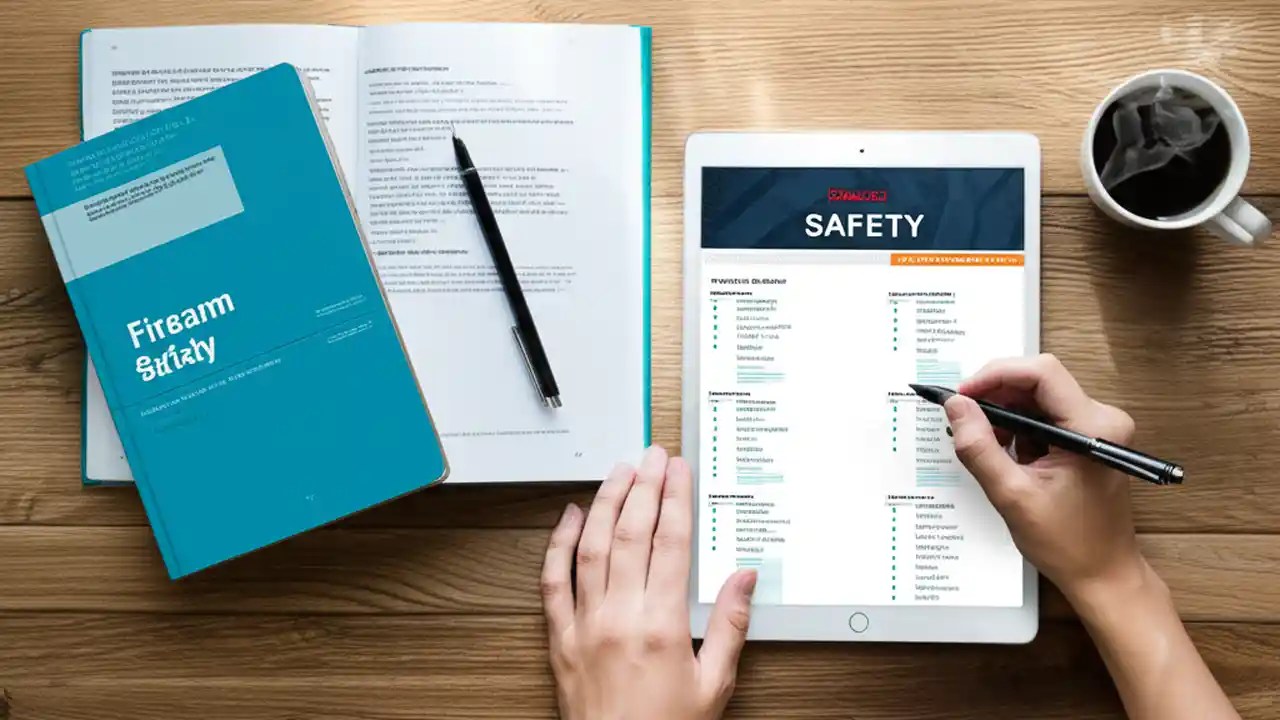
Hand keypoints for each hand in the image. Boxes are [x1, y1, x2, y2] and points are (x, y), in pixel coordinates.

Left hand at [541, 446, 757, 719]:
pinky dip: (559, 544)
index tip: (679, 471)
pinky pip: (552, 580)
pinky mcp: (560, 638)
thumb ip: (729, 626)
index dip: (676, 500)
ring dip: (606, 503)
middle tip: (652, 456)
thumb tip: (746, 578)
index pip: (671, 544)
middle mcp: (619, 617)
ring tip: (619, 472)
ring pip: (591, 547)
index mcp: (661, 626)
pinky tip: (571, 516)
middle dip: (643, 487)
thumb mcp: (715, 685)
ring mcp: (585, 624)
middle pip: (631, 534)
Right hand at [945, 354, 1146, 601]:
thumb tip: (956, 406)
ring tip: (986, 446)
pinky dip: (1018, 429)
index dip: (995, 376)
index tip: (962, 396)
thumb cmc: (1069, 543)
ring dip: (1005, 415)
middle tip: (964, 420)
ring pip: (1038, 398)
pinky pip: (1045, 416)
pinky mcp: (1088, 439)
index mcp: (1093, 428)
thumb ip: (980, 447)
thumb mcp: (1012, 495)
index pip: (1041, 373)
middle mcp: (1102, 420)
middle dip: (996, 396)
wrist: (1104, 574)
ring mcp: (1097, 428)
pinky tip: (1007, 456)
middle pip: (1038, 381)